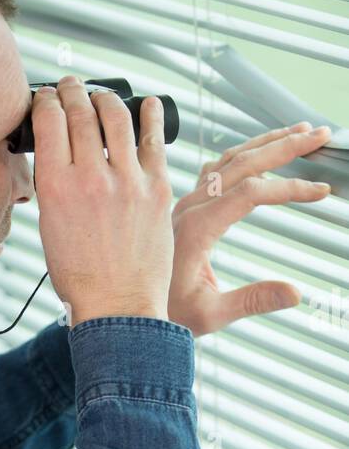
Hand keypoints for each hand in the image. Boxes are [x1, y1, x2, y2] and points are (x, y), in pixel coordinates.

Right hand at [32, 77, 174, 325]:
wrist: (118, 306)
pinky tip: (148, 104)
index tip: (47, 97)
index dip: (47, 100)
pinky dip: (149, 116)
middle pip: (80, 112)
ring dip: (106, 98)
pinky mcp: (157, 188)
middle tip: (71, 86)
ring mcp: (127, 180)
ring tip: (101, 96)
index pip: (49, 121)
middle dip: (73, 91)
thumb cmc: (81, 277)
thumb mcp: (50, 228)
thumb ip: (54, 188)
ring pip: (116, 117)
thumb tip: (56, 157)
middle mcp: (90, 177)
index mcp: (56, 188)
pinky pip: (153, 141)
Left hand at [168, 123, 331, 336]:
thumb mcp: (210, 314)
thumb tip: (295, 293)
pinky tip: (257, 151)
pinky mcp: (182, 208)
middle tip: (320, 135)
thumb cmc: (164, 316)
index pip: (252, 193)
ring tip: (298, 132)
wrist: (126, 312)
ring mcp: (184, 205)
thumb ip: (253, 300)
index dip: (290, 189)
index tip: (321, 191)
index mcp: (196, 229)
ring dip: (264, 143)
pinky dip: (241, 154)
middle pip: (242, 163)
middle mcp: (188, 209)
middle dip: (285, 146)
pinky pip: (212, 170)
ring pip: (228, 160)